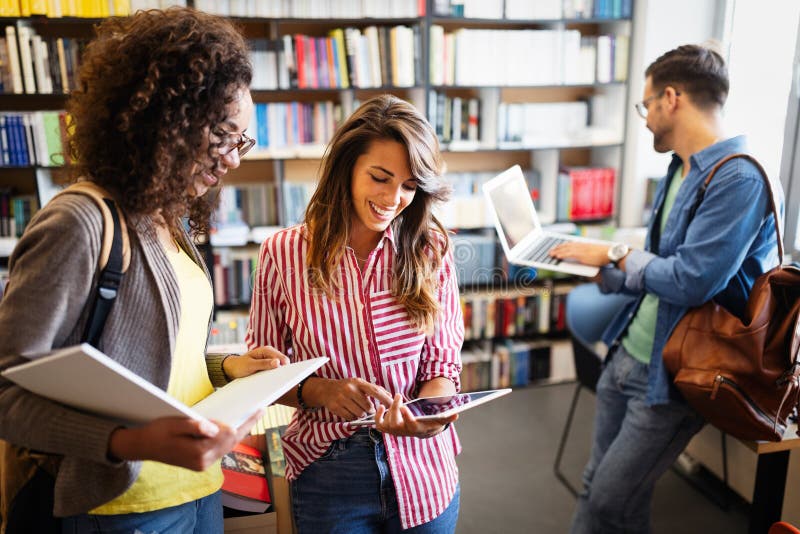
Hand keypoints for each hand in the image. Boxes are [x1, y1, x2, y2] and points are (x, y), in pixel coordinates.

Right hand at [108, 409, 261, 470]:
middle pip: (232, 442)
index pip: (229, 434)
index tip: (258, 409)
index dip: (245, 421)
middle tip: (260, 410)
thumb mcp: (174, 424)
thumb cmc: (157, 431)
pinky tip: (235, 428)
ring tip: (251, 418)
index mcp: (198, 452)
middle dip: (247, 426)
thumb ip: (194, 426)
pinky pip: (221, 450)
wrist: (142, 447)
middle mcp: (203, 462)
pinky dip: (230, 439)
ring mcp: (202, 465)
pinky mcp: (201, 464)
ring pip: (228, 447)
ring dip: (240, 433)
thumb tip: (213, 428)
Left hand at [223, 346, 289, 378]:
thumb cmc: (240, 365)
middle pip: (283, 363)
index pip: (282, 358)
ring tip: (275, 383)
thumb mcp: (250, 365)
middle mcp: (270, 355)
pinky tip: (271, 383)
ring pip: (280, 369)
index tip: (286, 376)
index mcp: (267, 350)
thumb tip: (277, 363)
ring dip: (278, 375)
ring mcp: (270, 361)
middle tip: (280, 382)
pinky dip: (274, 377)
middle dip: (283, 372)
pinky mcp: (268, 367)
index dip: (285, 366)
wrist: (232, 369)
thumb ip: (263, 364)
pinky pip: (275, 372)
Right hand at [304, 377, 392, 419]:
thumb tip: (390, 396)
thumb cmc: (348, 387)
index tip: (392, 404)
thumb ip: (375, 389)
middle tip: (367, 408)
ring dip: (361, 414)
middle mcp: (350, 389)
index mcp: (358, 382)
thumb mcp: (360, 383)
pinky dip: (353, 417)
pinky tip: (350, 411)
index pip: (375, 391)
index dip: (385, 399)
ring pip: (360, 414)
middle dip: (370, 410)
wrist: (327, 389)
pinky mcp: (336, 407)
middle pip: (368, 407)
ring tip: (357, 408)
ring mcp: (342, 399)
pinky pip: (351, 418)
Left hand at [374, 394, 457, 438]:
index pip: (410, 425)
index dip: (407, 417)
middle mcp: (404, 432)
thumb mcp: (439, 420)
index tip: (404, 407)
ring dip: (389, 409)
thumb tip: (457, 415)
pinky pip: (378, 424)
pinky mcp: (387, 428)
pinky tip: (382, 407)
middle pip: (396, 422)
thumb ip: (447, 418)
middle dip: (395, 408)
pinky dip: (377, 416)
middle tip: (399, 395)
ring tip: (396, 398)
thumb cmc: (430, 422)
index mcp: (416, 429)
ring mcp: (394, 431)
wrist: (420, 430)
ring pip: (387, 422)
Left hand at [549, 242, 610, 266]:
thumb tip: (581, 258)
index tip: (557, 246)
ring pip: (565, 249)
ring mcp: (581, 249)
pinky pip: (569, 254)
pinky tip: (557, 256)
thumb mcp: (593, 253)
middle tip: (551, 250)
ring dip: (557, 251)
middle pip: (566, 246)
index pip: (570, 243)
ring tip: (551, 254)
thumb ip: (586, 254)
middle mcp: (581, 245)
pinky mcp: (581, 255)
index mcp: (583, 244)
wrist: (609, 253)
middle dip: (557, 248)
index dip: (562, 245)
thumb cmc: (604, 254)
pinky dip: (562, 255)